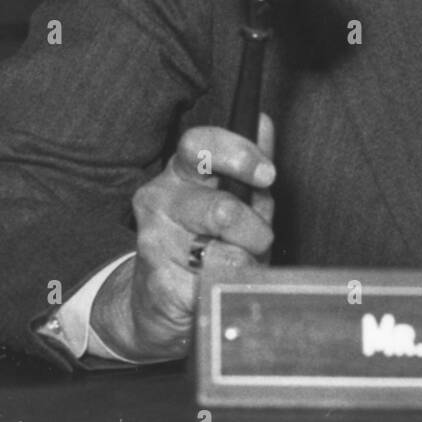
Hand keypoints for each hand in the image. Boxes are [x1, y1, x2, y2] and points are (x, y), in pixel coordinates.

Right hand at [90, 114, 275, 360]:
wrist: (160, 299)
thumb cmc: (207, 242)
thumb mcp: (235, 198)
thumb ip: (250, 164)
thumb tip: (263, 122)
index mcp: (180, 172)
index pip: (199, 145)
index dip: (239, 156)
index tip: (267, 176)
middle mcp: (159, 200)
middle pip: (222, 209)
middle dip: (255, 231)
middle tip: (258, 241)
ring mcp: (154, 241)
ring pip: (225, 253)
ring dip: (245, 263)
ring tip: (236, 265)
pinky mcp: (157, 283)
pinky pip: (215, 285)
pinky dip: (229, 287)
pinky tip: (215, 285)